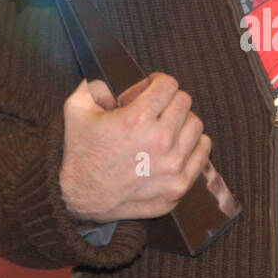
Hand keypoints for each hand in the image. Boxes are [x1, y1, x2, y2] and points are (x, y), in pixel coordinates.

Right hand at [59, 74, 211, 223]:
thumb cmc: (80, 155)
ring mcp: (172, 165)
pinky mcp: (179, 185)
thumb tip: (109, 80)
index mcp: (137, 119)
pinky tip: (177, 146)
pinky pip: (202, 153)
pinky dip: (193, 146)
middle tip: (154, 110)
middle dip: (168, 101)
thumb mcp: (76, 110)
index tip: (149, 90)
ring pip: (196, 125)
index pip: (168, 84)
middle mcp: (160, 141)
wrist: (81, 198)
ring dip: (181, 122)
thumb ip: (93, 85)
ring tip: (164, 128)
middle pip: (184, 102)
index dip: (155, 83)